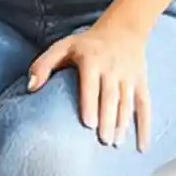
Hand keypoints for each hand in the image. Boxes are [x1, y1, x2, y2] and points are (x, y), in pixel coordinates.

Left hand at [27, 19, 151, 149]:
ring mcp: (129, 76)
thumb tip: (30, 88)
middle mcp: (112, 67)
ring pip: (127, 102)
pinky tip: (141, 146)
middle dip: (107, 119)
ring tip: (115, 143)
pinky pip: (144, 105)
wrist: (123, 29)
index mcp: (91, 59)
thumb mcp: (62, 46)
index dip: (90, 103)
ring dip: (123, 124)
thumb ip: (43, 65)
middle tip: (102, 141)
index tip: (88, 124)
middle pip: (111, 96)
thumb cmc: (86, 43)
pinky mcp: (141, 82)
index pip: (91, 83)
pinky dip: (144, 126)